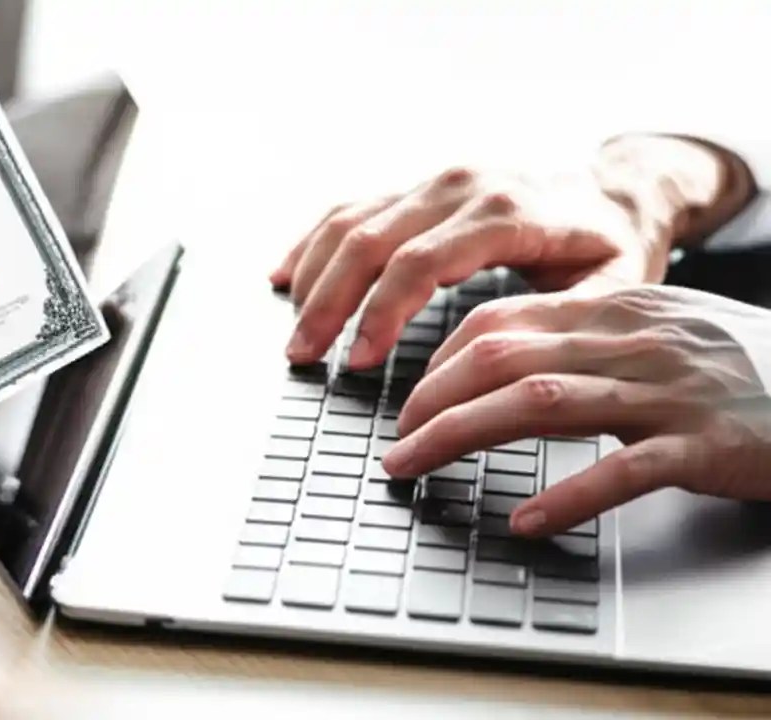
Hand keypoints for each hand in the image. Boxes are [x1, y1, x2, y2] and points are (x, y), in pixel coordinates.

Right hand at [273, 135, 746, 366]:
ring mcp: (433, 181)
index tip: (357, 361)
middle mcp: (461, 186)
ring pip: (350, 222)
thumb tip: (491, 363)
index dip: (381, 313)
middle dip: (329, 303)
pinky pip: (349, 208)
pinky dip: (312, 243)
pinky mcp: (416, 187)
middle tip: (303, 355)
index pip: (421, 262)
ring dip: (314, 278)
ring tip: (295, 332)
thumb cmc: (612, 247)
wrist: (616, 190)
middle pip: (371, 241)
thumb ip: (557, 321)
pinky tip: (286, 276)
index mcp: (506, 212)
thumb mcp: (612, 289)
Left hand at [382, 286, 770, 536]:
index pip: (497, 320)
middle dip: (429, 402)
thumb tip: (494, 361)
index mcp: (614, 308)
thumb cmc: (742, 366)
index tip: (410, 399)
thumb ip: (583, 338)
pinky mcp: (706, 443)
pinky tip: (528, 520)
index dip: (437, 360)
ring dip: (462, 437)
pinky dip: (569, 495)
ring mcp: (668, 390)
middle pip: (500, 359)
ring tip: (417, 468)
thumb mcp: (658, 331)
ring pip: (541, 404)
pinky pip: (624, 468)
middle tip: (394, 446)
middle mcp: (632, 339)